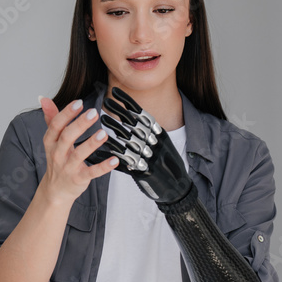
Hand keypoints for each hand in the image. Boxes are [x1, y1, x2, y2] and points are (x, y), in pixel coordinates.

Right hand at [38, 96, 118, 206]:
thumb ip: (51, 119)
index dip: (66, 113)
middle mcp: (58, 154)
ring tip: (103, 134)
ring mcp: (68, 167)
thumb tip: (44, 99)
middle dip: (80, 124)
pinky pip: (92, 172)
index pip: (56, 125)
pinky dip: (103, 167)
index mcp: (51, 142)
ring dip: (91, 144)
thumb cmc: (57, 161)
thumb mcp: (51, 140)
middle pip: (67, 137)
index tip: (79, 102)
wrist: (55, 190)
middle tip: (93, 113)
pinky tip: (114, 160)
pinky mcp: (79, 179)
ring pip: (79, 155)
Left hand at [86, 87, 192, 204]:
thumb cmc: (168, 166)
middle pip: (135, 124)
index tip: (116, 92)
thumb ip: (150, 132)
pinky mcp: (145, 170)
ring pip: (131, 139)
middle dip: (120, 112)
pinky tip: (106, 145)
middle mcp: (156, 143)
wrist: (178, 189)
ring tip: (104, 119)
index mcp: (160, 134)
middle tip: (106, 101)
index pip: (143, 115)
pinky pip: (128, 160)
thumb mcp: (163, 145)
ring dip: (116, 128)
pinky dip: (117, 152)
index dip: (129, 103)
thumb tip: (134, 118)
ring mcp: (150, 157)